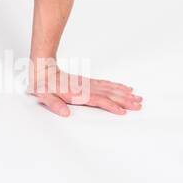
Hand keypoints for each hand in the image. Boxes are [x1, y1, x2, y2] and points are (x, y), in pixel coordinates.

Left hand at [26, 59, 141, 116]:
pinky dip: (117, 86)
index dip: (111, 106)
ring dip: (124, 93)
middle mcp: (86, 88)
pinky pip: (106, 84)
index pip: (98, 100)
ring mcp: (88, 84)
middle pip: (109, 94)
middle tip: (139, 104)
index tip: (123, 111)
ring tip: (138, 97)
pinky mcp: (88, 82)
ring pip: (110, 89)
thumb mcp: (44, 95)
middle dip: (125, 100)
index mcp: (77, 94)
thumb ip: (54, 104)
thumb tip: (65, 113)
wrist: (43, 69)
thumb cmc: (43, 85)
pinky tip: (125, 88)